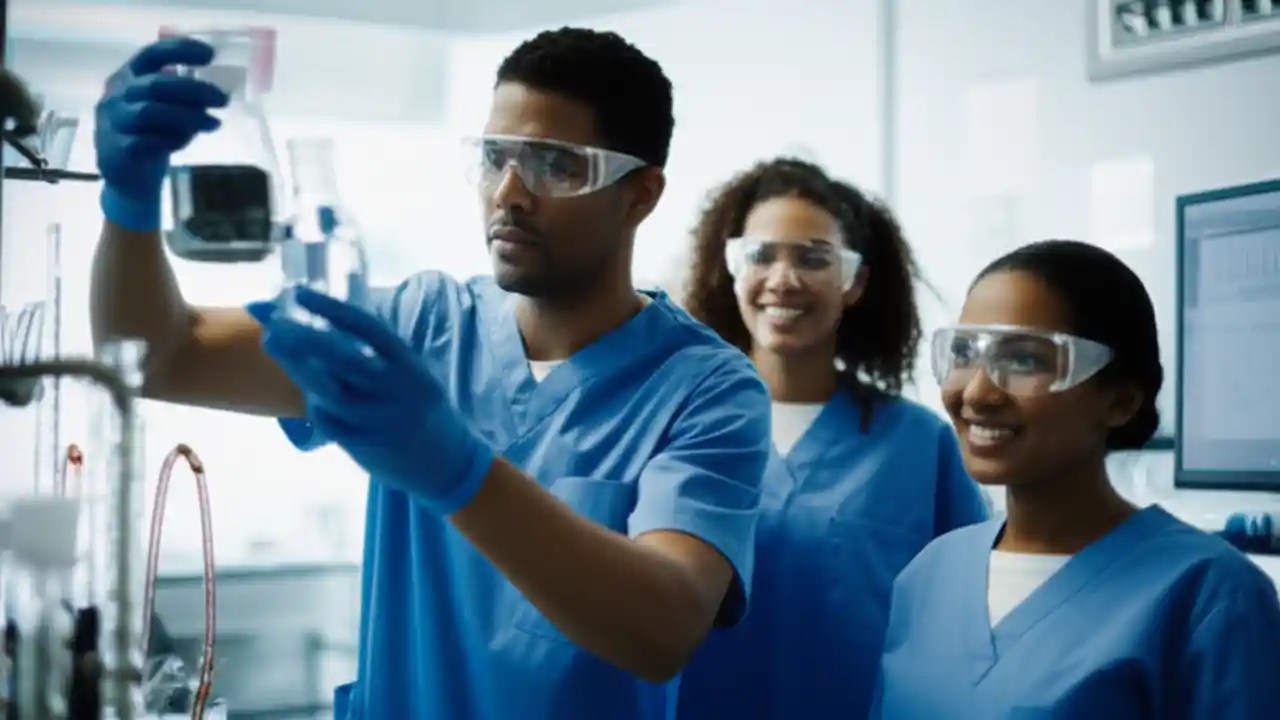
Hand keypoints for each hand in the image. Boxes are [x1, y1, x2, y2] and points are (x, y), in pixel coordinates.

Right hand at [95, 38, 229, 230]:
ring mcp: (113, 122)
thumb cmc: (150, 136)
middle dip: (194, 90)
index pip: (151, 54)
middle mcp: (116, 95)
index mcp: (127, 77)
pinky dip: (173, 139)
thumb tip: (215, 93)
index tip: (209, 54)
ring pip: (151, 112)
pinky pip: (148, 141)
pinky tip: (187, 140)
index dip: (179, 50)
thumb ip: (182, 98)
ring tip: (214, 123)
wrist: (128, 180)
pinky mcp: (117, 150)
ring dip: (189, 116)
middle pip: (155, 84)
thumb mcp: (165, 110)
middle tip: (222, 99)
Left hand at [247, 289, 495, 513]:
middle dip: (303, 337)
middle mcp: (397, 388)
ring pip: (330, 391)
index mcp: (409, 364)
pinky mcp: (366, 445)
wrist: (447, 463)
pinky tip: (310, 397)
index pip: (368, 329)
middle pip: (342, 358)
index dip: (331, 309)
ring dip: (297, 367)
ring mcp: (380, 418)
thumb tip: (328, 325)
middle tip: (271, 321)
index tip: (298, 293)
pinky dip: (315, 407)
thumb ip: (376, 354)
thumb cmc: (420, 409)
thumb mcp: (410, 373)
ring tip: (272, 343)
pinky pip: (330, 422)